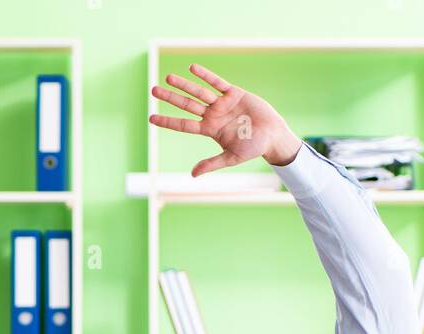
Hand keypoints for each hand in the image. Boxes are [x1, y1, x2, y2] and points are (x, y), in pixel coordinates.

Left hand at [149, 61, 302, 175]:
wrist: (272, 135)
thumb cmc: (253, 148)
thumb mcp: (232, 158)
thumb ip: (212, 163)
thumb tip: (193, 174)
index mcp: (210, 130)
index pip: (184, 125)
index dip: (168, 121)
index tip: (151, 119)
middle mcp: (213, 115)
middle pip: (187, 105)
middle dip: (170, 98)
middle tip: (153, 91)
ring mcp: (222, 103)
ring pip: (199, 92)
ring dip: (184, 85)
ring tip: (168, 77)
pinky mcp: (234, 93)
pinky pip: (217, 82)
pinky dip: (206, 76)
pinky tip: (193, 68)